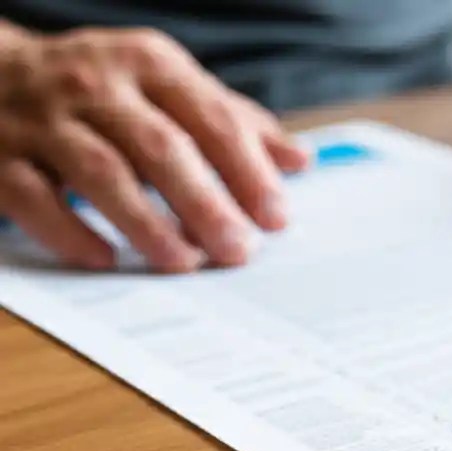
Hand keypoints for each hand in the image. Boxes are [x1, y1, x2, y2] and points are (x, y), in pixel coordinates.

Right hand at [0, 27, 308, 271]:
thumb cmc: (100, 88)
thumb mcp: (165, 85)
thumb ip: (231, 120)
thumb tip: (298, 161)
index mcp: (148, 63)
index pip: (211, 118)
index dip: (248, 171)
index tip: (276, 217)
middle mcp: (96, 85)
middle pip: (162, 148)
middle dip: (205, 204)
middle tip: (237, 250)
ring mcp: (44, 120)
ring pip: (102, 173)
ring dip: (148, 223)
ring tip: (184, 262)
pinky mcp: (1, 157)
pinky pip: (37, 199)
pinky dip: (72, 232)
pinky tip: (107, 259)